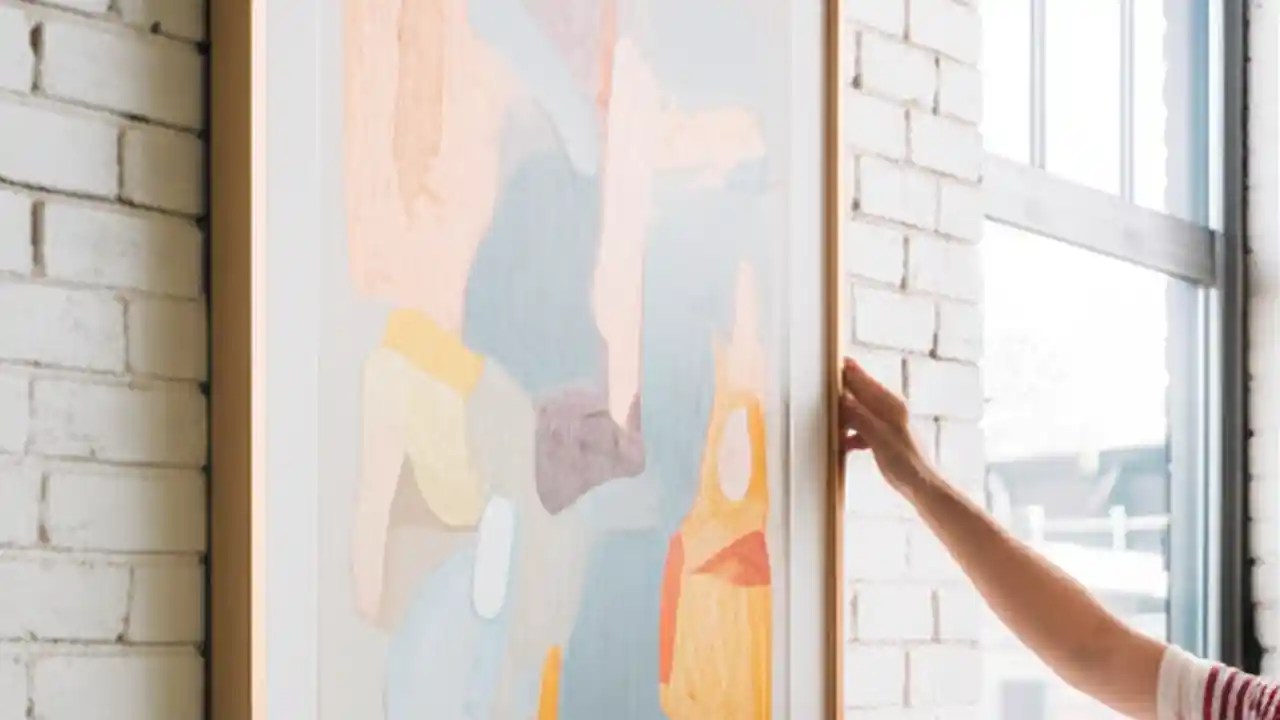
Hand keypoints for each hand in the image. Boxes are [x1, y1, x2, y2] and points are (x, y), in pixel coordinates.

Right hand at [839, 357, 935, 492]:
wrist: (920, 485)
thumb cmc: (905, 461)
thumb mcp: (878, 437)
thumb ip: (859, 416)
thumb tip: (841, 399)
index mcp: (890, 404)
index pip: (864, 381)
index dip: (848, 371)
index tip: (832, 363)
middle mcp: (889, 409)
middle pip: (860, 394)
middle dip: (841, 392)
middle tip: (821, 390)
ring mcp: (886, 423)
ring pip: (858, 411)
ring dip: (844, 416)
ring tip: (828, 420)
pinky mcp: (882, 437)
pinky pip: (861, 428)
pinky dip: (850, 433)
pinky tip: (842, 442)